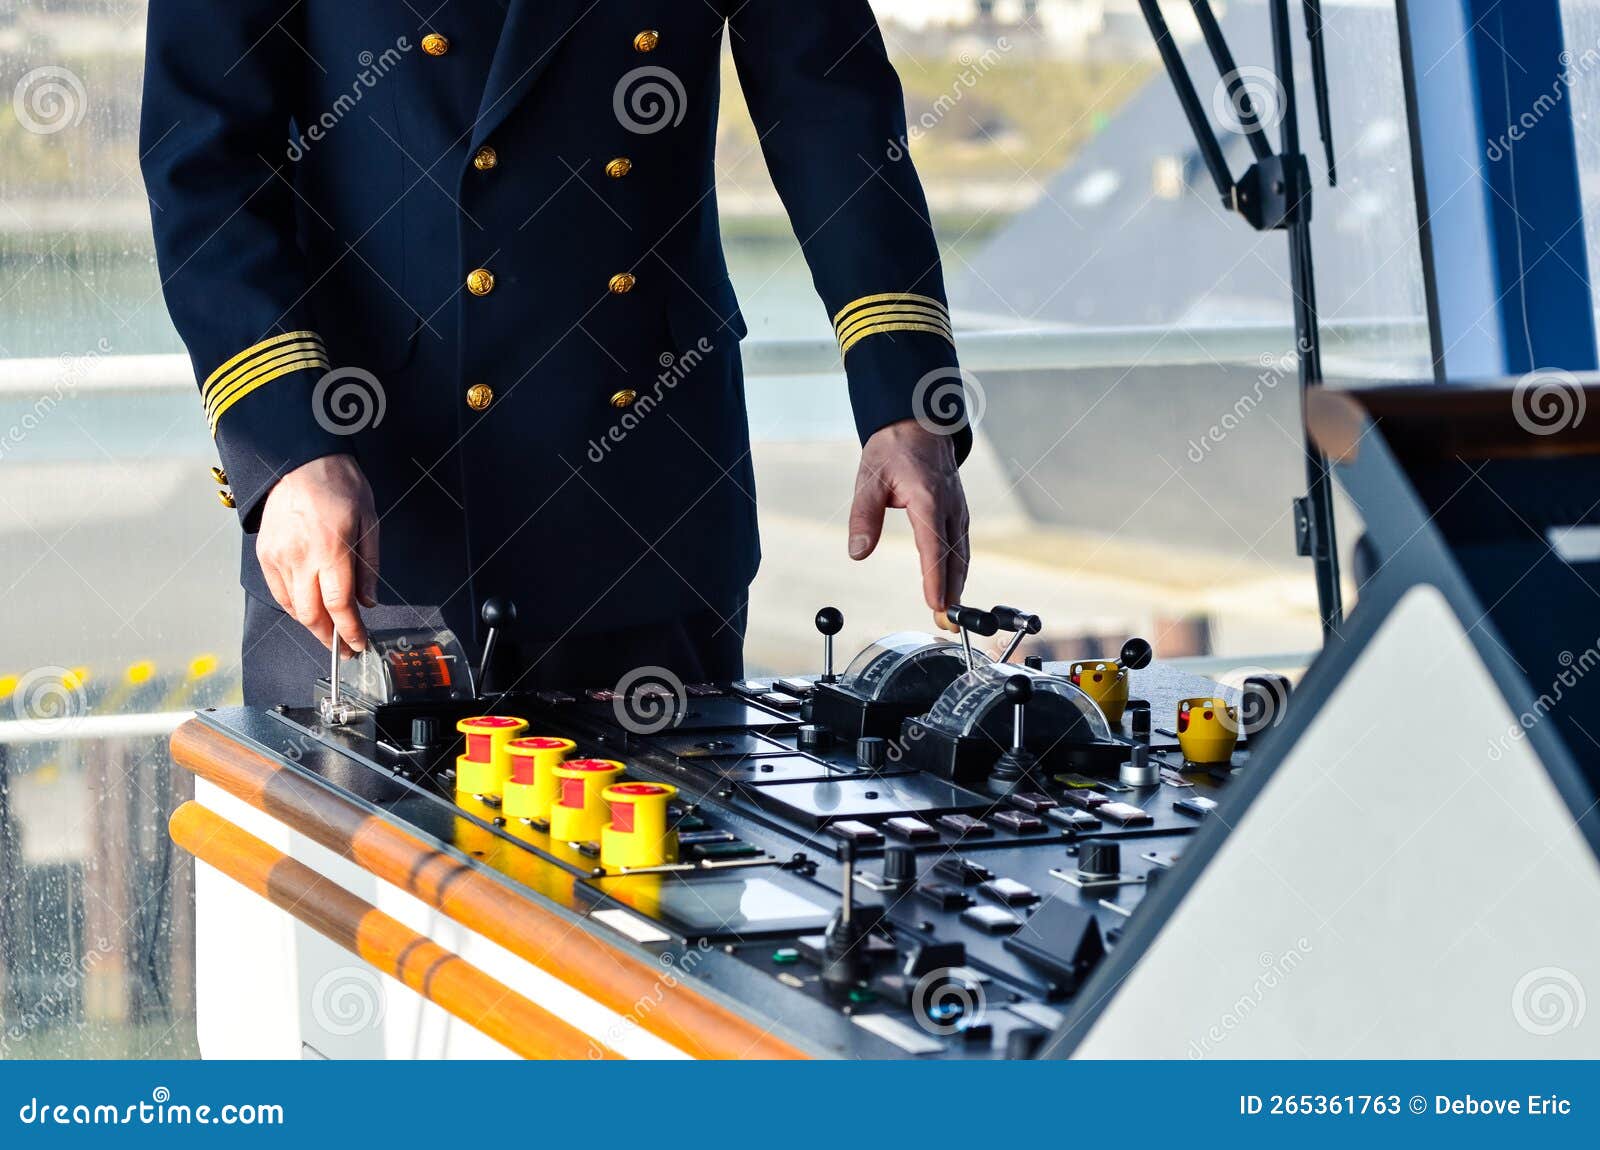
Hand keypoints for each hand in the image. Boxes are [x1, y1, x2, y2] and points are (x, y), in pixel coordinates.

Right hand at [256, 454, 378, 654]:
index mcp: (331, 549)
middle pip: (312, 614)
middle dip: (330, 638)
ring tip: (329, 634)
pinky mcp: (264, 553)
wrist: (300, 459)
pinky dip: (294, 607)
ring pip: (293, 607)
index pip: (339, 605)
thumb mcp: (370, 520)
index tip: (358, 644)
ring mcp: (278, 556)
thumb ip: (369, 566)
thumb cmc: (340, 484)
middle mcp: (300, 557)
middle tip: (344, 650)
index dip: (349, 631)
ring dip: (312, 625)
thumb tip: (368, 601)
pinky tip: (308, 611)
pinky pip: (278, 591)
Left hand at [847, 419, 969, 629]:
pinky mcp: (959, 512)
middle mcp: (950, 506)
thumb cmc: (893, 449)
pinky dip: (959, 568)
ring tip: (951, 615)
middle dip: (951, 592)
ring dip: (958, 584)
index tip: (936, 603)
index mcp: (928, 498)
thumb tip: (858, 552)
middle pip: (953, 557)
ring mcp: (958, 509)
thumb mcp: (869, 479)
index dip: (935, 578)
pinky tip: (954, 586)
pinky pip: (962, 545)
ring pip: (961, 553)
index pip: (933, 546)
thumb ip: (863, 518)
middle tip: (946, 623)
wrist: (918, 422)